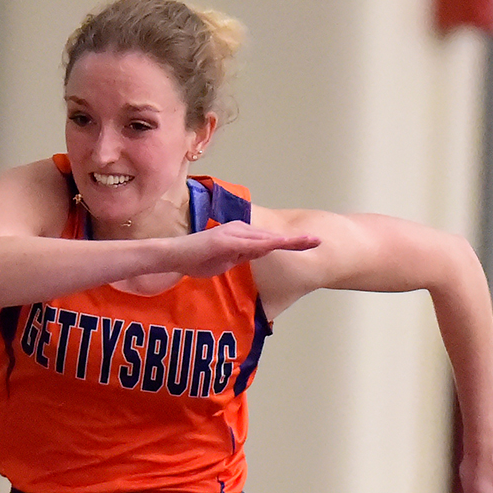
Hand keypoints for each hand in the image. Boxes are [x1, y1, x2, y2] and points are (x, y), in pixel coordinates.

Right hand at [169, 221, 319, 278]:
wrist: (174, 256)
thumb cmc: (195, 260)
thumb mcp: (224, 263)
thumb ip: (239, 259)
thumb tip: (251, 259)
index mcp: (241, 236)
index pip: (270, 242)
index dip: (290, 243)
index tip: (309, 244)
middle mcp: (240, 230)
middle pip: (273, 238)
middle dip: (296, 240)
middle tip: (319, 241)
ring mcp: (234, 233)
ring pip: (267, 239)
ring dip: (289, 241)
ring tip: (310, 241)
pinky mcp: (226, 240)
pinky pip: (252, 243)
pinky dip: (269, 244)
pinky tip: (283, 245)